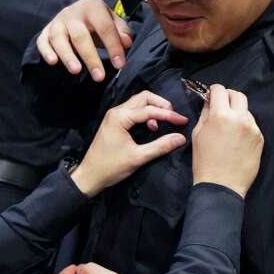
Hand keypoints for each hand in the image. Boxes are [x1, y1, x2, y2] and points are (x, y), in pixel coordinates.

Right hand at [35, 0, 133, 81]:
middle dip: (90, 57)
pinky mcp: (45, 30)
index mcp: (92, 5)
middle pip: (80, 36)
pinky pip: (42, 41)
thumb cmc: (98, 21)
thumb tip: (126, 43)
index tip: (120, 65)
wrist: (77, 12)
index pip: (105, 27)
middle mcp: (72, 12)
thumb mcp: (113, 20)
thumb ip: (122, 31)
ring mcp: (57, 21)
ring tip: (76, 71)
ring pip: (59, 39)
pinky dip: (46, 51)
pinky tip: (53, 62)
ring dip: (67, 56)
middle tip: (99, 77)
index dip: (113, 46)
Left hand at [70, 91, 188, 196]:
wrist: (90, 175)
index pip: (149, 109)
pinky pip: (134, 111)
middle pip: (144, 97)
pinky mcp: (115, 122)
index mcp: (120, 117)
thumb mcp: (138, 157)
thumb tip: (181, 138)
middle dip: (161, 104)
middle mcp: (116, 112)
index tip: (183, 121)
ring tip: (162, 125)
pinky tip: (151, 127)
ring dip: (153, 109)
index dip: (169, 114)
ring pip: (139, 103)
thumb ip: (160, 146)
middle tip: (173, 117)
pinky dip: (146, 115)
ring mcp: (115, 116)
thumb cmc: (111, 167)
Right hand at [191, 85, 263, 198]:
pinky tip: (237, 140)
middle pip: (238, 95)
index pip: (220, 90)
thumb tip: (210, 102)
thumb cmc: (204, 160)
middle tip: (221, 106)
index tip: (211, 96)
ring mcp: (253, 127)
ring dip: (237, 113)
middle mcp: (240, 117)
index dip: (213, 91)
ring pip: (246, 110)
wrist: (222, 184)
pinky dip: (244, 127)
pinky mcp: (260, 138)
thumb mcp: (198, 134)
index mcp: (220, 115)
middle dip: (228, 97)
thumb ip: (205, 114)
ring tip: (229, 128)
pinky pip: (252, 125)